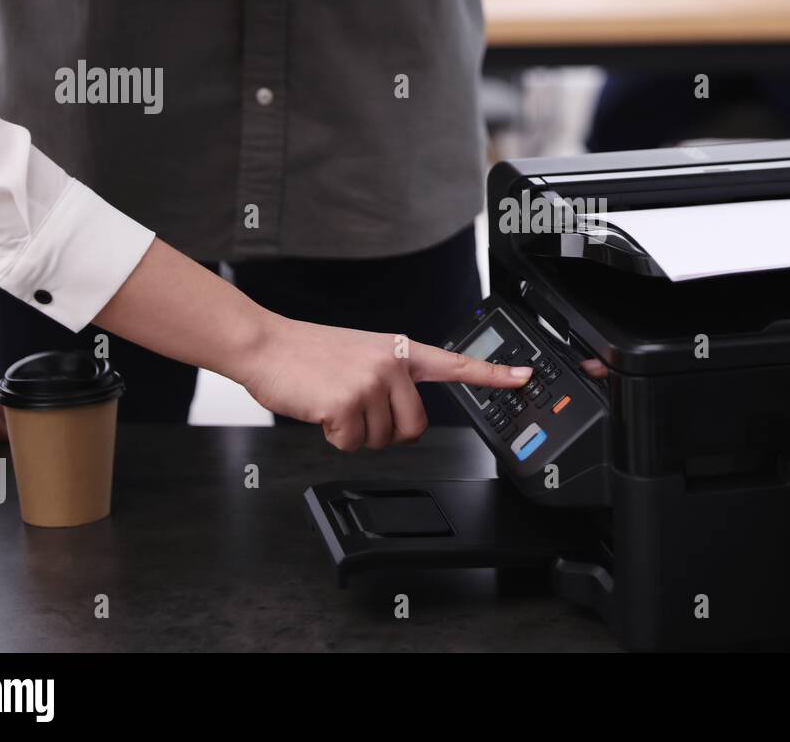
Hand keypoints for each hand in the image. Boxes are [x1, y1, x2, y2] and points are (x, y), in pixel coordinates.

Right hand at [242, 316, 532, 450]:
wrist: (266, 346)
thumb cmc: (309, 354)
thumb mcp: (362, 354)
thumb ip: (392, 376)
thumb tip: (404, 412)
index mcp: (400, 350)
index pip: (455, 363)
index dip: (493, 375)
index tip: (523, 377)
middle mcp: (393, 364)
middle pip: (414, 428)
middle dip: (387, 432)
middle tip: (358, 412)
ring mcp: (371, 383)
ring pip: (381, 440)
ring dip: (355, 433)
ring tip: (334, 400)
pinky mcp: (347, 404)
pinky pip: (352, 444)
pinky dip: (333, 436)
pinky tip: (320, 408)